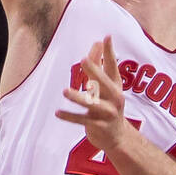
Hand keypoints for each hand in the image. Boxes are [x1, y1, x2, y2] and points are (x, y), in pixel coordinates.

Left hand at [56, 36, 125, 153]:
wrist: (118, 138)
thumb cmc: (110, 107)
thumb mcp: (107, 87)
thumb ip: (99, 66)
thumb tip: (97, 42)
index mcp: (116, 87)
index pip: (113, 66)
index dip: (110, 52)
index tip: (107, 37)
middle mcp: (114, 98)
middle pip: (104, 82)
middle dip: (94, 71)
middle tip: (83, 59)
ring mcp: (107, 113)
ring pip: (92, 103)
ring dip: (78, 97)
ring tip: (65, 91)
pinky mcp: (98, 126)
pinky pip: (81, 120)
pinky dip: (69, 116)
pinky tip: (57, 112)